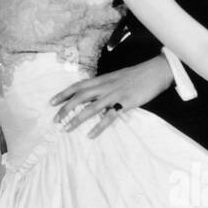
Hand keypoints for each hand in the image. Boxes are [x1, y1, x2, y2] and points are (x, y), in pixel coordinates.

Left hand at [51, 55, 173, 137]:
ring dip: (77, 119)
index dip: (64, 94)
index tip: (51, 102)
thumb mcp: (117, 77)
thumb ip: (105, 85)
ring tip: (66, 129)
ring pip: (91, 108)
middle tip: (55, 120)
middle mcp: (105, 86)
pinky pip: (109, 117)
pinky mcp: (125, 103)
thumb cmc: (137, 75)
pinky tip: (90, 135)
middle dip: (65, 108)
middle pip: (80, 97)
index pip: (78, 86)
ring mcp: (115, 95)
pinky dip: (98, 127)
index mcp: (103, 80)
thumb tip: (95, 94)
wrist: (155, 71)